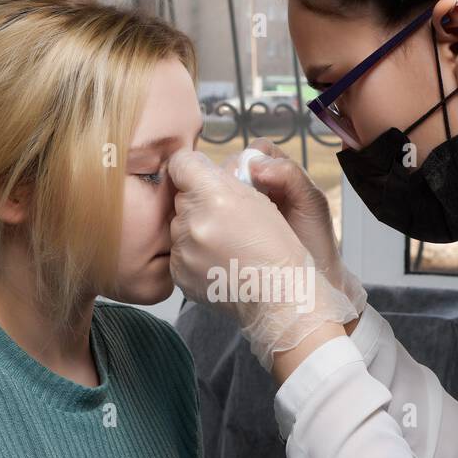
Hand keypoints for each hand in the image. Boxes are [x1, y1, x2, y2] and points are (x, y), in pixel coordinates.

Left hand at [167, 149, 359, 371]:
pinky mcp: (179, 273)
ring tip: (225, 244)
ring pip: (178, 226)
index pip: (181, 164)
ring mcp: (183, 250)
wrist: (278, 294)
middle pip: (181, 198)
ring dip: (195, 230)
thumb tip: (193, 170)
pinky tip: (218, 262)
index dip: (192, 167)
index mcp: (213, 196)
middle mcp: (193, 222)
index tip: (200, 175)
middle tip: (226, 219)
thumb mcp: (257, 199)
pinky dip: (194, 255)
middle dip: (198, 203)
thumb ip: (220, 178)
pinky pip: (178, 253)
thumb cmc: (276, 245)